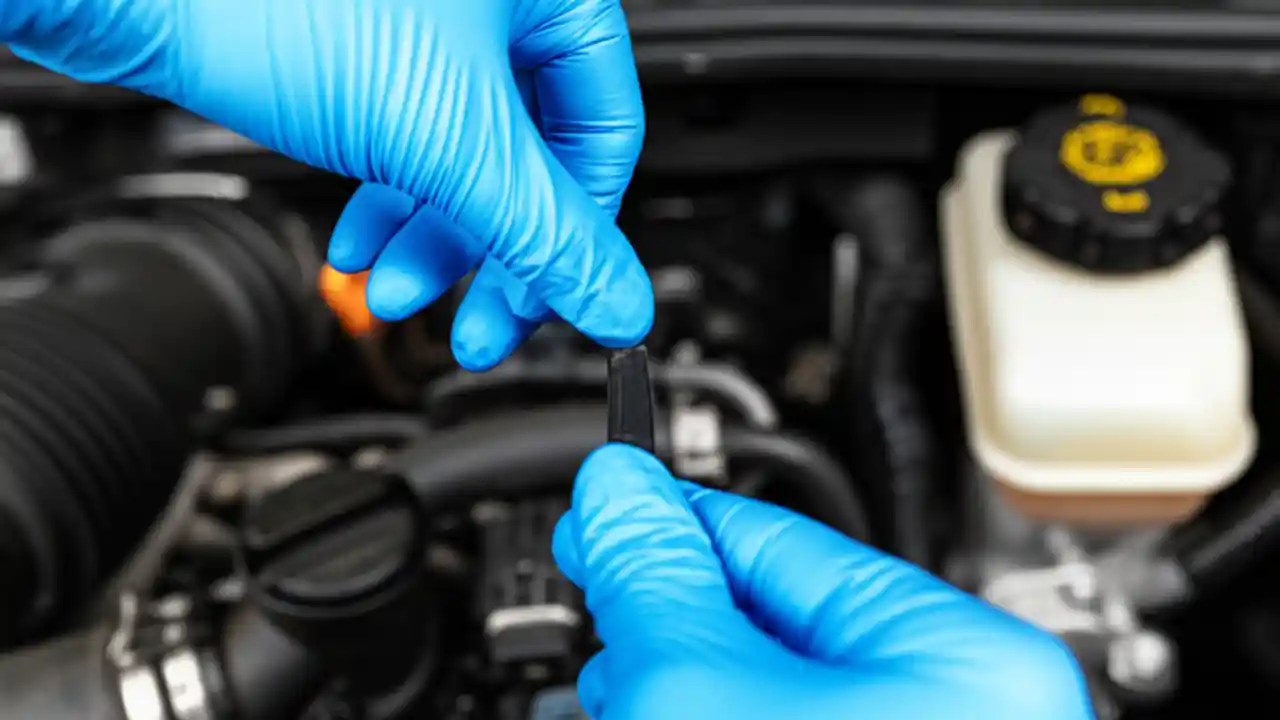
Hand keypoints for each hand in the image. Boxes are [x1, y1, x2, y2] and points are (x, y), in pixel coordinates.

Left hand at [3, 0, 650, 369]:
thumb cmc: (280, 2)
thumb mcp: (450, 141)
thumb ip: (546, 232)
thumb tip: (620, 303)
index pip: (605, 134)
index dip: (577, 233)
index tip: (543, 300)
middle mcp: (498, 1)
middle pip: (532, 156)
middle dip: (490, 251)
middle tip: (476, 325)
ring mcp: (433, 22)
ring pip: (463, 156)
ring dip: (432, 241)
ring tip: (397, 293)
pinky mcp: (368, 46)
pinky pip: (409, 141)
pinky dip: (389, 205)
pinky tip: (359, 251)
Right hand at [554, 445, 1096, 719]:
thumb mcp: (701, 688)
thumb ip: (660, 576)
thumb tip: (620, 490)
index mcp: (967, 660)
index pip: (790, 538)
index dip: (677, 514)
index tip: (605, 504)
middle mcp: (962, 707)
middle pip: (778, 612)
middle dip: (668, 607)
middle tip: (597, 600)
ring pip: (769, 680)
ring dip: (677, 674)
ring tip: (611, 683)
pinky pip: (776, 719)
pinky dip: (707, 711)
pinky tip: (649, 713)